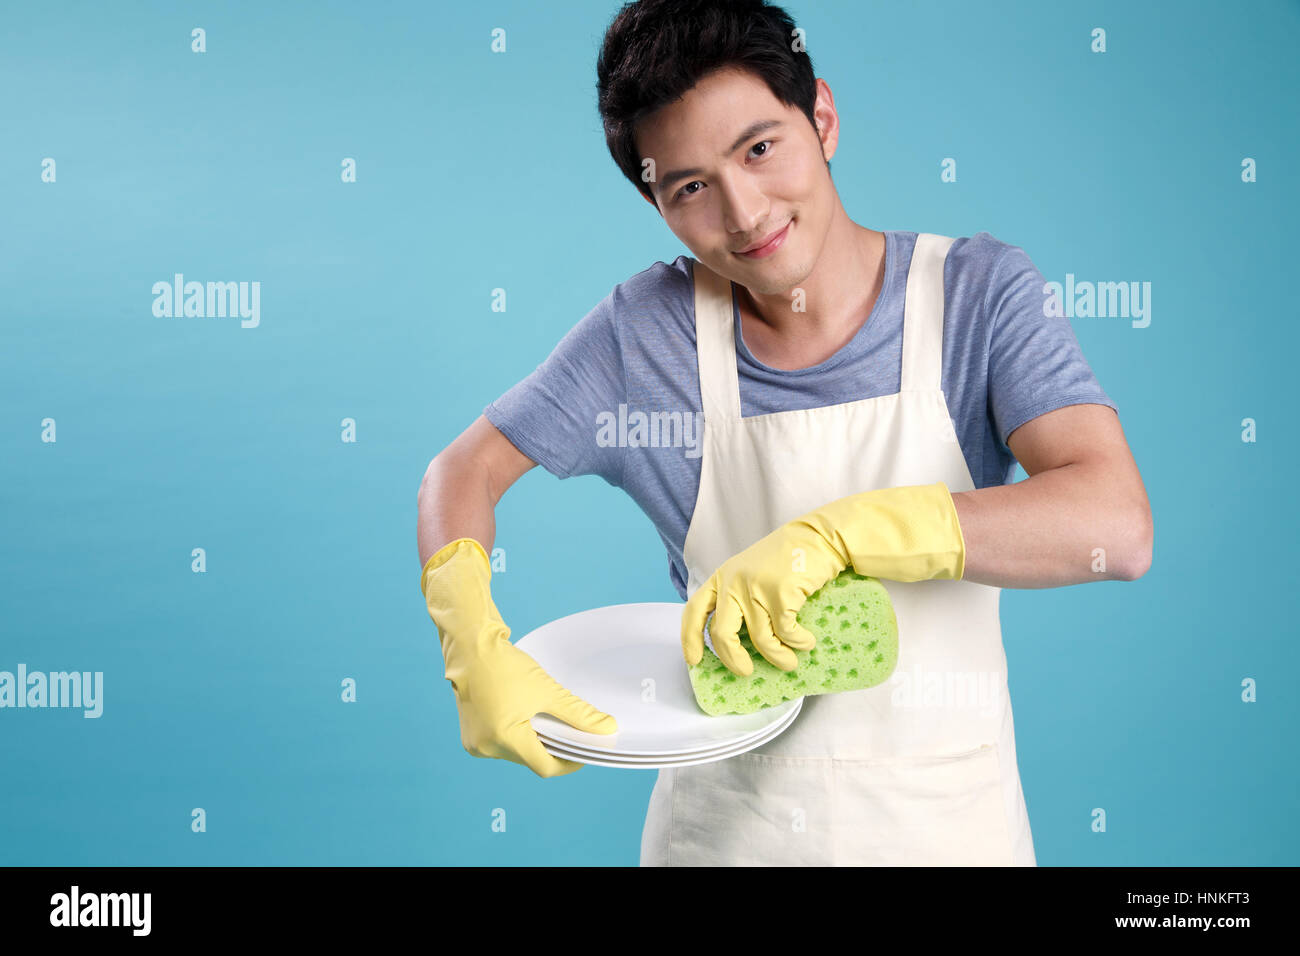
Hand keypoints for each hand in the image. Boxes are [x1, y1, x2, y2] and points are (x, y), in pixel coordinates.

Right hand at [448, 632, 617, 777]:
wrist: (470, 647)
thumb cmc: (505, 666)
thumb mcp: (547, 691)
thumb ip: (579, 714)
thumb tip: (607, 728)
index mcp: (505, 739)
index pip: (546, 767)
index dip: (569, 762)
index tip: (582, 750)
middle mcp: (487, 748)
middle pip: (531, 759)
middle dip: (551, 746)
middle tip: (565, 728)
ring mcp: (475, 743)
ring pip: (516, 752)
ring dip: (532, 740)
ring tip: (540, 716)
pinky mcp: (470, 736)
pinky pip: (500, 744)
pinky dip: (515, 734)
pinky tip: (521, 715)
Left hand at [681, 483, 965, 676]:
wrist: (819, 538)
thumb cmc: (788, 557)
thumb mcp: (751, 571)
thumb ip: (739, 597)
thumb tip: (737, 641)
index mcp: (722, 577)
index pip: (695, 611)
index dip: (691, 639)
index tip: (694, 660)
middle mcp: (733, 583)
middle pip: (722, 634)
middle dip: (732, 659)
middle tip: (744, 672)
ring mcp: (756, 590)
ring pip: (760, 640)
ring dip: (777, 657)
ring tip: (789, 663)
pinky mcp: (781, 596)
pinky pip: (786, 634)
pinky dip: (798, 643)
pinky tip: (807, 642)